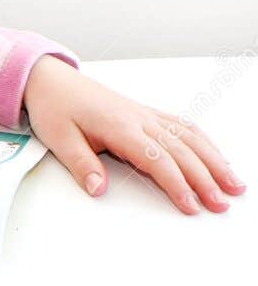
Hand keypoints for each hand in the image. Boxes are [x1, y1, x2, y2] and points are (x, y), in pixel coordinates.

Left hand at [22, 55, 243, 213]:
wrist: (51, 80)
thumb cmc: (55, 107)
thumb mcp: (58, 139)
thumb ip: (81, 165)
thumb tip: (98, 189)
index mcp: (119, 126)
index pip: (157, 159)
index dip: (177, 184)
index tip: (191, 205)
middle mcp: (138, 118)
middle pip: (181, 151)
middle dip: (205, 179)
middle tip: (221, 203)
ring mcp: (145, 114)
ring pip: (189, 137)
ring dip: (214, 161)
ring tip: (234, 184)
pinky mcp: (146, 113)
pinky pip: (182, 126)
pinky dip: (204, 142)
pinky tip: (216, 157)